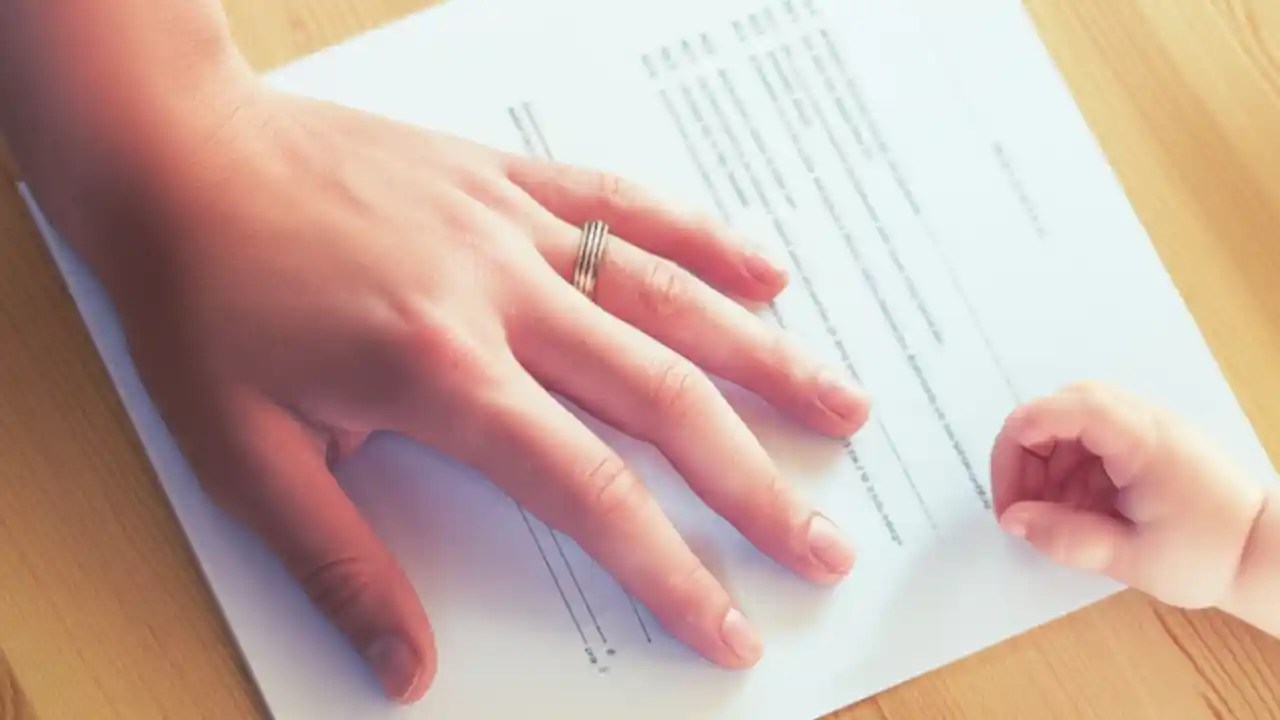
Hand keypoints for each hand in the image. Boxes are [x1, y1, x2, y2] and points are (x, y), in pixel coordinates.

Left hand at [81, 80, 869, 700]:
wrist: (176, 157)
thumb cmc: (203, 300)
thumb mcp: (247, 455)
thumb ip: (340, 563)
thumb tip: (404, 670)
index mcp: (440, 374)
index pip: (590, 492)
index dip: (672, 570)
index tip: (730, 623)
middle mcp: (500, 298)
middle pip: (663, 401)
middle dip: (756, 486)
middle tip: (825, 543)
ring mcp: (512, 229)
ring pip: (670, 298)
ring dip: (767, 361)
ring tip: (845, 411)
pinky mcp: (505, 180)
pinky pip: (624, 203)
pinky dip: (702, 237)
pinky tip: (764, 268)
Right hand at [992, 382, 1266, 609]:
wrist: (1263, 552)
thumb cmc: (1208, 555)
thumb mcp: (1131, 557)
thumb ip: (1067, 537)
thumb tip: (1014, 520)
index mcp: (1138, 438)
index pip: (1053, 411)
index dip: (1014, 450)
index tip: (1010, 501)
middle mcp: (1139, 419)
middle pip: (1053, 411)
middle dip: (1025, 458)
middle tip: (1023, 511)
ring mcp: (1142, 426)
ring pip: (1066, 424)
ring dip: (1045, 466)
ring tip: (1052, 516)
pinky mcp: (1142, 441)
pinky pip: (1087, 439)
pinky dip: (1067, 470)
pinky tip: (1075, 509)